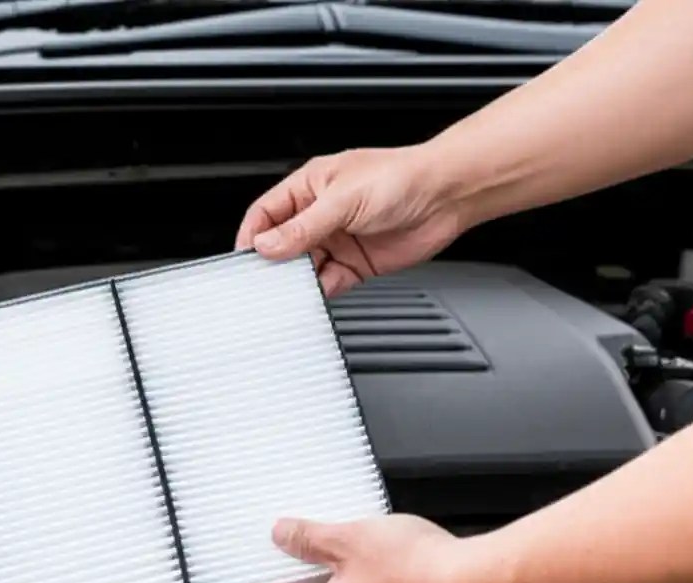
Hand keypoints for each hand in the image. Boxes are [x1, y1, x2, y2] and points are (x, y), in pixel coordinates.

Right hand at [235, 147, 467, 295]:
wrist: (446, 196)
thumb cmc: (401, 178)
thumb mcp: (342, 200)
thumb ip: (303, 227)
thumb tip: (267, 244)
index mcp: (310, 187)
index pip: (266, 213)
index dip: (252, 235)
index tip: (245, 257)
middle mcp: (320, 214)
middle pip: (282, 243)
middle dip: (272, 262)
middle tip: (264, 279)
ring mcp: (338, 239)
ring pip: (304, 266)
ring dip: (297, 279)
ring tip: (291, 289)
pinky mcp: (356, 263)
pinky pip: (329, 281)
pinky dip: (321, 290)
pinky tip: (318, 293)